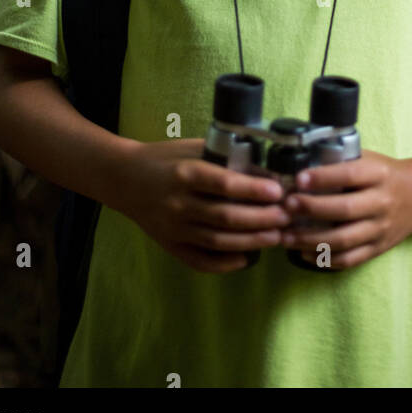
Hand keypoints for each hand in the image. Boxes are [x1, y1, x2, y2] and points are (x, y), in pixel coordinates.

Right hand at [113, 138, 291, 272]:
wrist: (124, 179)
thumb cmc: (165, 158)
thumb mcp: (193, 148)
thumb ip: (224, 158)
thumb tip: (266, 170)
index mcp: (185, 173)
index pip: (223, 184)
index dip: (252, 189)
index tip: (278, 190)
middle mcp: (178, 203)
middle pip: (225, 217)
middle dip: (260, 218)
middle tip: (286, 216)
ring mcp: (173, 228)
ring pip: (217, 241)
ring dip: (250, 241)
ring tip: (276, 237)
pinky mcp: (169, 246)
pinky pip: (199, 261)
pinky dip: (224, 264)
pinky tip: (245, 259)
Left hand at [279, 150, 411, 269]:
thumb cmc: (386, 173)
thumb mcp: (370, 158)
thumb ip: (342, 160)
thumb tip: (300, 158)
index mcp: (378, 175)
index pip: (349, 176)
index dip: (323, 178)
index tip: (298, 179)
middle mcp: (381, 202)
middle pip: (344, 210)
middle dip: (312, 209)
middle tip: (287, 206)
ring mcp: (381, 228)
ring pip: (344, 239)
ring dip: (312, 240)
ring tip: (286, 236)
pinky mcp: (378, 248)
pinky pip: (350, 259)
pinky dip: (325, 259)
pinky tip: (304, 253)